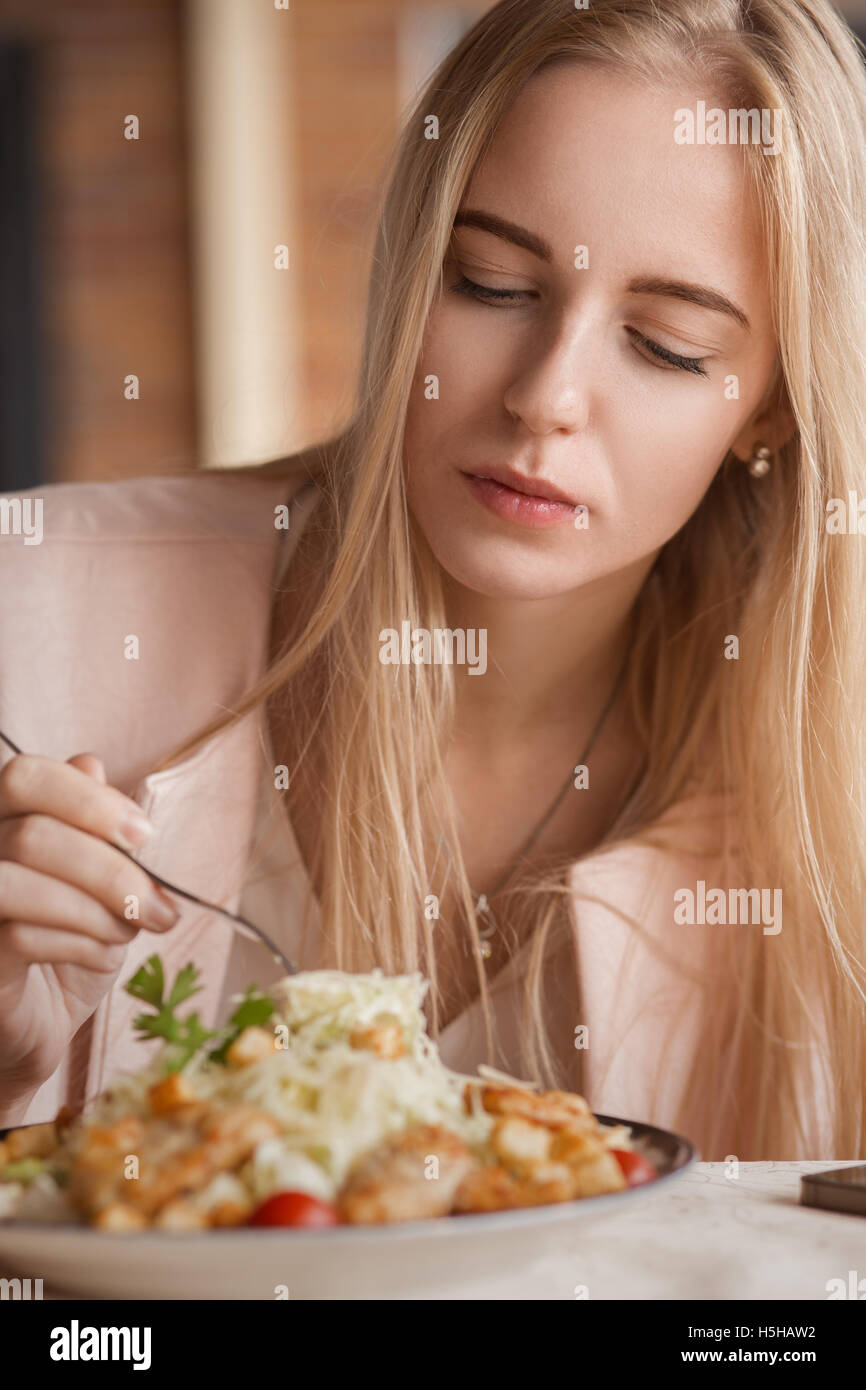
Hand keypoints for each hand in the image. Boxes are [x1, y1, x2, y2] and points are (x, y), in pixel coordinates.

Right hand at [0, 751, 179, 1108]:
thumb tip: (91, 763)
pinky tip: (106, 956)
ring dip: (100, 909)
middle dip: (114, 872)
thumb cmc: (65, 943)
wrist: (35, 1027)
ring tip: (132, 932)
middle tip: (161, 909)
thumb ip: (92, 825)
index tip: (144, 836)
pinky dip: (83, 944)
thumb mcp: (93, 880)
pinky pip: (21, 933)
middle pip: (36, 833)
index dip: (89, 800)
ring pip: (25, 878)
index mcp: (3, 819)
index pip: (27, 776)